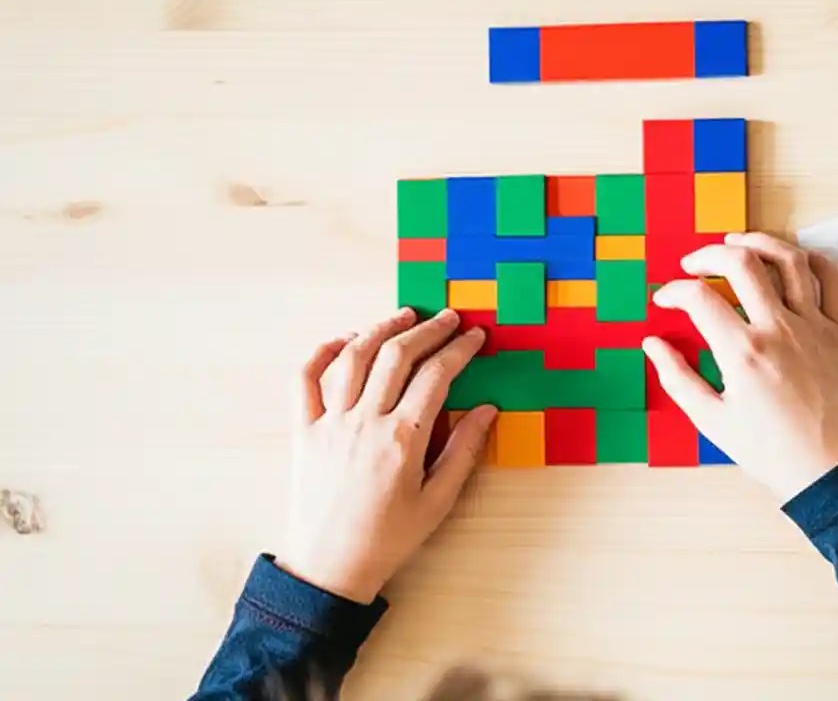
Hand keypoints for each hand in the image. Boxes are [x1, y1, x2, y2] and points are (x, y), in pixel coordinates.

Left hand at [277, 308, 496, 603]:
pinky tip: (344, 340)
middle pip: (398, 355)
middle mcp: (365, 422)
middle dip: (429, 330)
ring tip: (404, 316)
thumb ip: (464, 451)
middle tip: (450, 319)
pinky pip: (306, 379)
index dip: (460, 350)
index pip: (436, 375)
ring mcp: (330, 423)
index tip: (476, 338)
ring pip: (354, 356)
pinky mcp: (303, 430)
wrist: (329, 567)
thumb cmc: (388, 538)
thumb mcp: (438, 501)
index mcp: (402, 439)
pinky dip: (322, 352)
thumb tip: (487, 410)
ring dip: (382, 329)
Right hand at [643, 233, 837, 501]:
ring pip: (788, 260)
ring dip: (758, 242)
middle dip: (708, 254)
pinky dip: (811, 260)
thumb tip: (653, 345)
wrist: (829, 468)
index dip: (673, 291)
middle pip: (740, 263)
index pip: (698, 298)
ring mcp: (813, 327)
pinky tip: (791, 259)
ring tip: (736, 243)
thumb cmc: (771, 451)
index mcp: (743, 353)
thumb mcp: (711, 420)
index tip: (666, 299)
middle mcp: (778, 330)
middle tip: (693, 264)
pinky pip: (831, 280)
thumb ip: (677, 378)